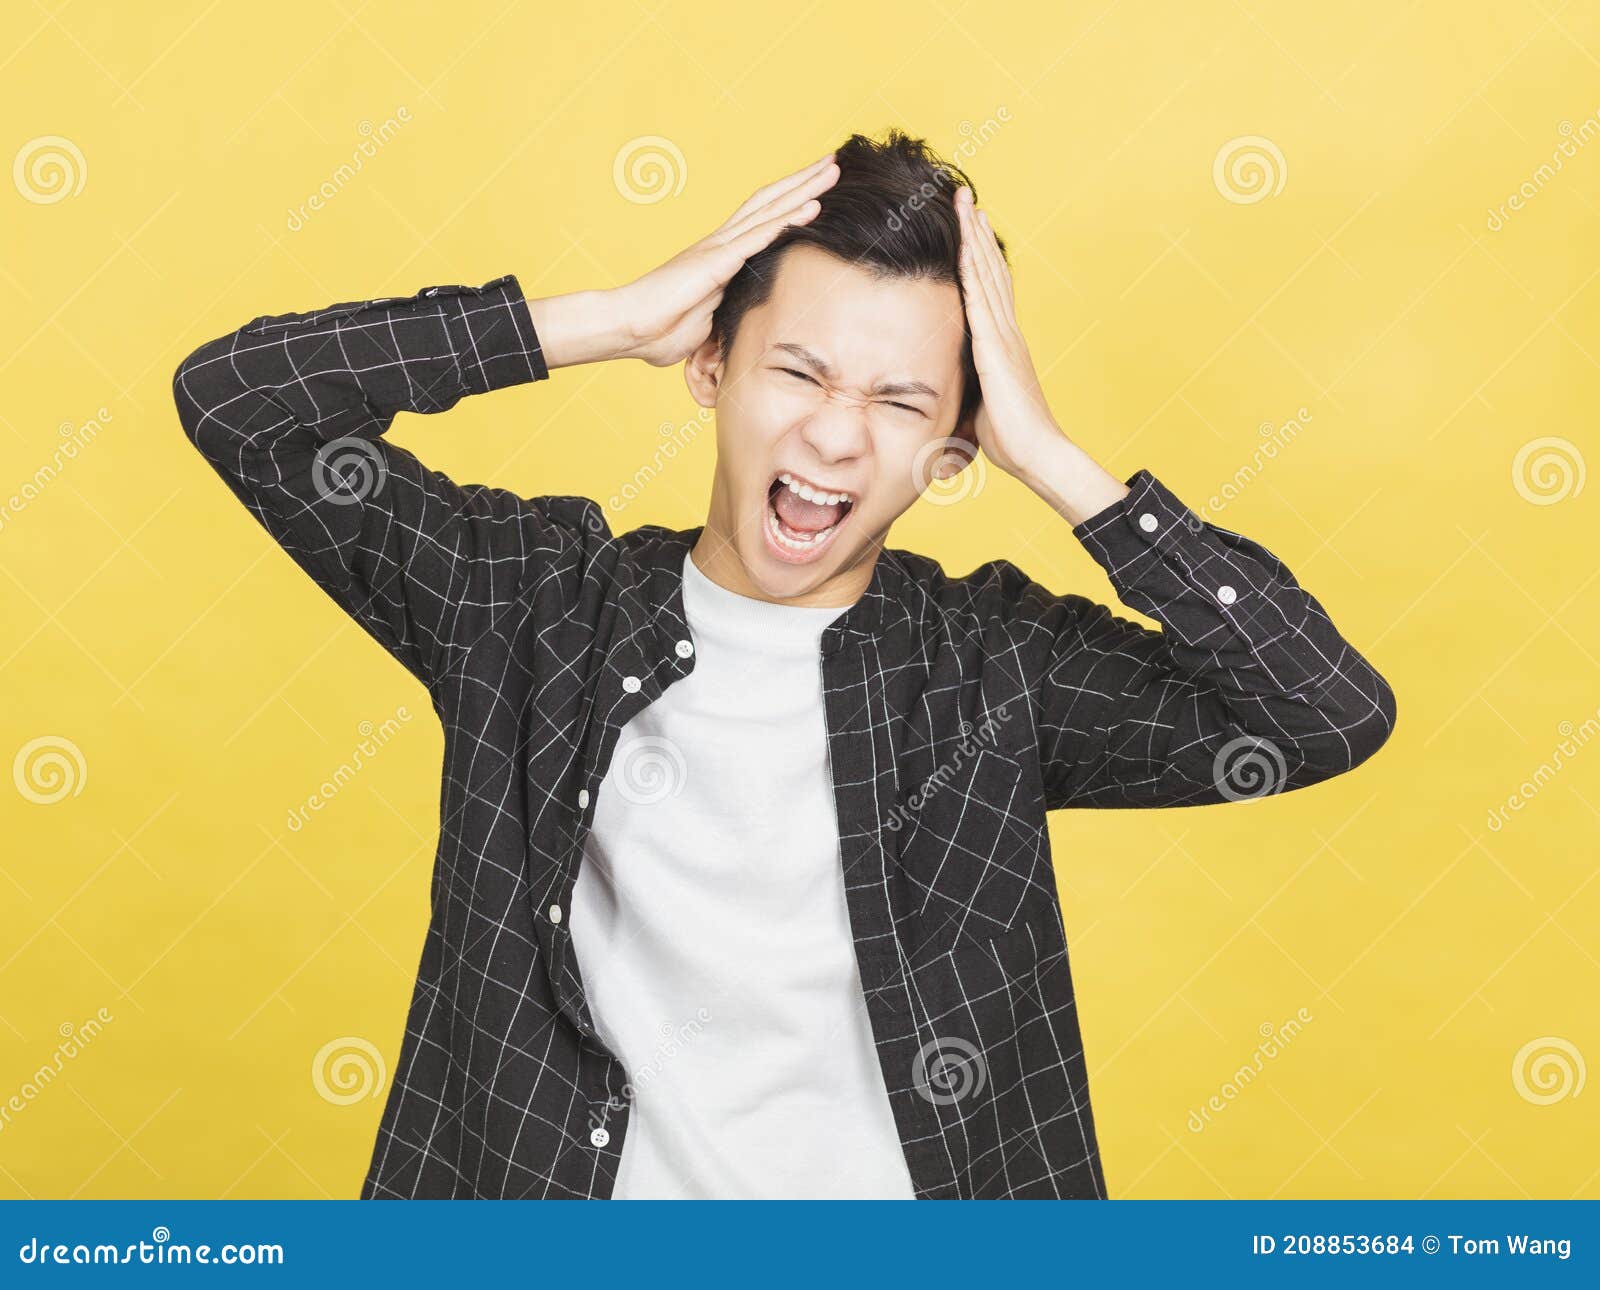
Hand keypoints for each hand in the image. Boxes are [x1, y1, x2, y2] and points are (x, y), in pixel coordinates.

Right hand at [531, 154, 839, 369]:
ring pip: (770, 210)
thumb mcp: (704, 324)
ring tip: (832, 169)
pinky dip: (787, 220)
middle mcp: (721, 244)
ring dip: (803, 189)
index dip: (789, 202)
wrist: (627, 328)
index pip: (761, 222)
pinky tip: (812, 206)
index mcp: (719, 258)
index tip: (818, 189)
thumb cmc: (658, 331)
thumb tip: (735, 328)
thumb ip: (723, 316)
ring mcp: (718, 250)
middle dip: (804, 181)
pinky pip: (759, 236)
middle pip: (770, 203)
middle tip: (833, 161)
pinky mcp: (716, 263)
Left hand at [953, 185, 1063, 478]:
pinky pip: (981, 301)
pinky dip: (972, 271)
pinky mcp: (995, 350)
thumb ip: (969, 390)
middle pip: (991, 270)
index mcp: (1004, 343)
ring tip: (965, 204)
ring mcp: (1004, 337)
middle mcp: (1007, 332)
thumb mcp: (981, 406)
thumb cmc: (1011, 440)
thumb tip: (948, 396)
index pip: (992, 288)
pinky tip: (963, 247)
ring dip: (974, 239)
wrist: (1037, 453)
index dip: (981, 255)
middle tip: (966, 197)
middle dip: (976, 233)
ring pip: (987, 276)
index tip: (971, 226)